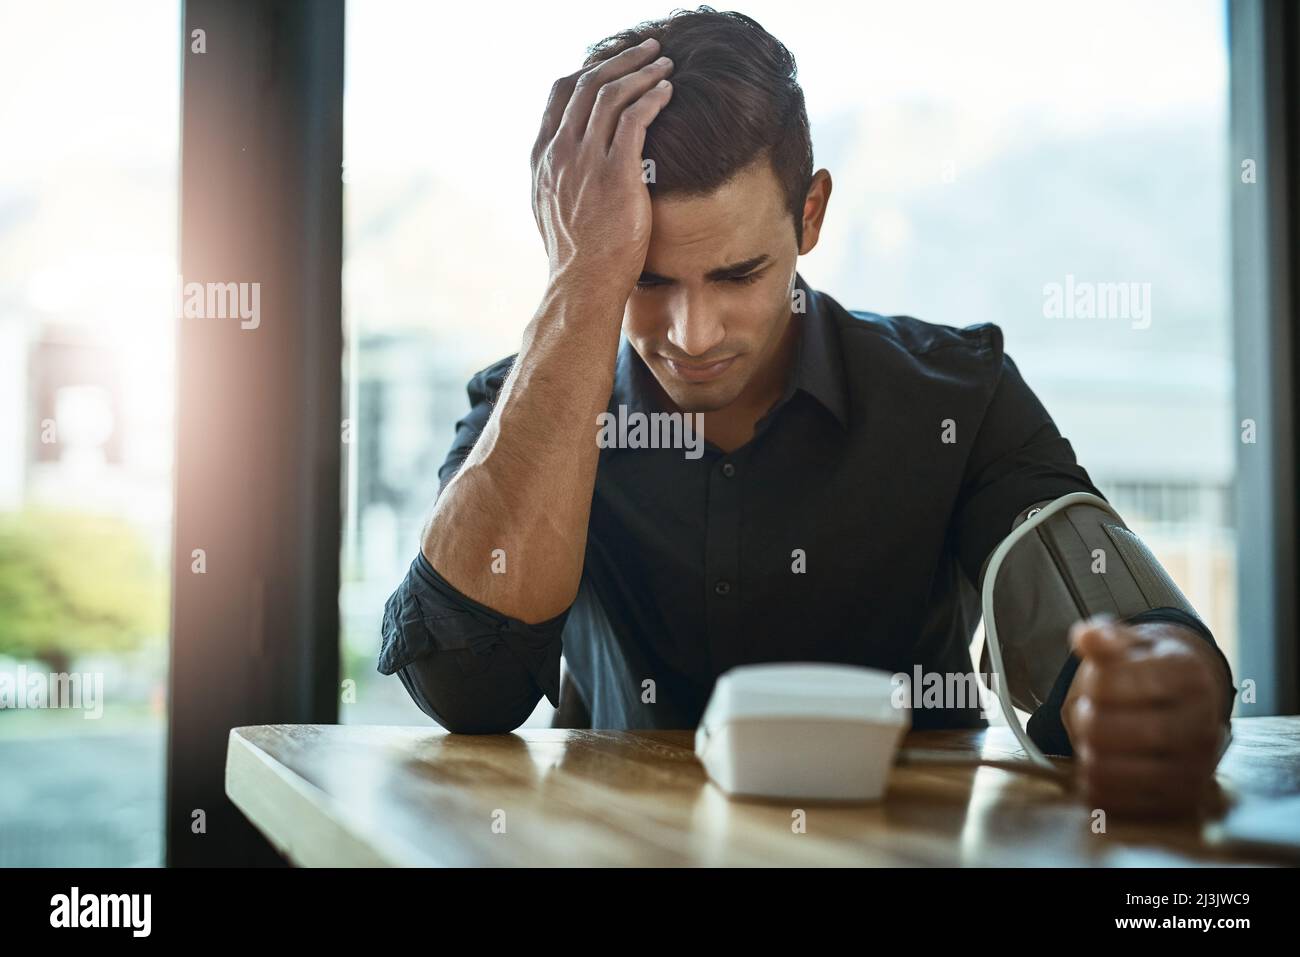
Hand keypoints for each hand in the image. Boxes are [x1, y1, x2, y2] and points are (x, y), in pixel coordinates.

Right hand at [530, 39, 673, 295]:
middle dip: (620, 60)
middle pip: (586, 85)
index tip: (614, 64)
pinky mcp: (615, 174)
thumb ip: (560, 180)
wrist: (582, 286)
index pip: (560, 95)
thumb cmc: (577, 258)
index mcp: (543, 158)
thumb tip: (570, 168)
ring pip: (611, 95)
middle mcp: (560, 153)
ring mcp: (585, 162)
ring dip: (641, 72)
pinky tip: (669, 92)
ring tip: (664, 65)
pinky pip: (635, 118)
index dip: (589, 71)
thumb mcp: (552, 211)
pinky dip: (653, 97)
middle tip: (646, 50)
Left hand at [1062, 617, 1229, 816]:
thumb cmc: (1147, 671)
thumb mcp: (1128, 644)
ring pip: (1106, 771)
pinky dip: (1095, 784)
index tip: (1096, 681)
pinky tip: (1103, 763)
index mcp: (1187, 674)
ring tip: (1096, 739)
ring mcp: (1194, 767)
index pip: (1108, 683)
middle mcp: (1200, 724)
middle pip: (1104, 731)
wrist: (1187, 705)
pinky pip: (1115, 801)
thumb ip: (1104, 638)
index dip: (1089, 683)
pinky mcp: (1180, 801)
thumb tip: (1086, 637)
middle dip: (1084, 720)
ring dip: (1086, 753)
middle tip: (1089, 713)